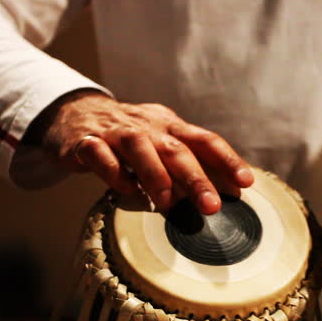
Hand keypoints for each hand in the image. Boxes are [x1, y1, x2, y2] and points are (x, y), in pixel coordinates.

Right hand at [27, 90, 253, 213]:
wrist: (75, 114)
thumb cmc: (131, 138)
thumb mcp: (163, 144)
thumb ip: (191, 165)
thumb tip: (229, 193)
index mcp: (170, 126)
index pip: (204, 140)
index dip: (227, 159)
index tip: (246, 183)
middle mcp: (146, 127)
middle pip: (175, 149)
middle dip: (196, 178)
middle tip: (212, 206)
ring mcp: (114, 132)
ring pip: (139, 147)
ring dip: (155, 175)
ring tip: (167, 203)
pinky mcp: (84, 142)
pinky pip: (98, 154)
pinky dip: (113, 172)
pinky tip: (125, 189)